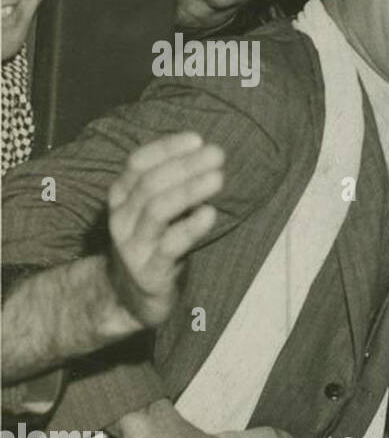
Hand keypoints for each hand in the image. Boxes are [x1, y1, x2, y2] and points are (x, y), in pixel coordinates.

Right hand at [106, 132, 223, 329]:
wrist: (129, 298)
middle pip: (150, 184)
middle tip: (216, 154)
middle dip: (184, 165)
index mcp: (121, 199)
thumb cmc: (153, 245)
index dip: (166, 148)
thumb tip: (208, 157)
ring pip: (157, 210)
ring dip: (189, 190)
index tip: (197, 138)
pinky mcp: (150, 272)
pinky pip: (169, 246)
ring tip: (218, 178)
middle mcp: (122, 219)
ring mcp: (133, 246)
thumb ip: (172, 187)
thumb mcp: (155, 213)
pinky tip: (210, 214)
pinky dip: (190, 227)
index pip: (137, 164)